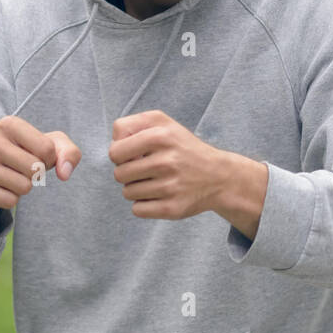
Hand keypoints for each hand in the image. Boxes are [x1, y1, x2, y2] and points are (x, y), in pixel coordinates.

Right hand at [0, 114, 80, 216]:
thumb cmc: (27, 154)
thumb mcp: (52, 146)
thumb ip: (69, 153)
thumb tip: (65, 174)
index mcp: (9, 124)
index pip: (47, 149)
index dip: (49, 158)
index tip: (36, 155)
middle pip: (35, 168)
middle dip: (36, 173)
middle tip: (24, 168)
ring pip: (24, 186)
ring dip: (25, 186)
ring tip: (13, 177)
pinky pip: (11, 201)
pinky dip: (12, 199)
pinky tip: (2, 188)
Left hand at [108, 109, 227, 219]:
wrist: (219, 176)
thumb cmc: (183, 148)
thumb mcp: (163, 123)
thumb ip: (132, 125)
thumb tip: (114, 144)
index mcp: (161, 136)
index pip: (115, 151)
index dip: (120, 154)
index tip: (135, 154)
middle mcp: (166, 161)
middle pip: (119, 174)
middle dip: (128, 172)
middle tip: (146, 169)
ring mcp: (170, 187)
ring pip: (127, 193)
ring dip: (137, 188)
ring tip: (156, 181)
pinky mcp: (172, 209)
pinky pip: (138, 210)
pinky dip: (144, 204)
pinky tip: (159, 195)